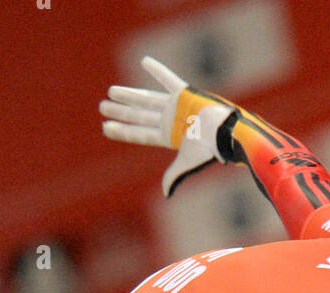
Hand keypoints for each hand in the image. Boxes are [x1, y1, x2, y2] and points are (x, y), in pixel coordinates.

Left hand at [100, 55, 235, 196]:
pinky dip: (157, 70)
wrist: (226, 133)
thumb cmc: (209, 149)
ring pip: (146, 99)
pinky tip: (143, 61)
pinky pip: (168, 78)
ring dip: (129, 95)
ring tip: (111, 92)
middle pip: (138, 115)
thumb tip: (166, 194)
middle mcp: (168, 120)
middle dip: (121, 111)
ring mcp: (175, 106)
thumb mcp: (187, 163)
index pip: (139, 134)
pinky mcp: (184, 93)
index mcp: (168, 136)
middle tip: (103, 107)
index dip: (122, 131)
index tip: (106, 128)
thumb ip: (173, 175)